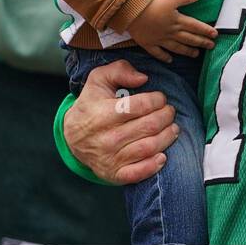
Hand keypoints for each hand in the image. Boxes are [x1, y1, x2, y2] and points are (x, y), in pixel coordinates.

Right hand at [62, 60, 178, 184]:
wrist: (73, 137)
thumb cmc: (91, 105)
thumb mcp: (98, 80)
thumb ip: (119, 70)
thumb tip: (143, 78)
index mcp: (102, 114)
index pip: (138, 106)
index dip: (156, 100)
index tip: (161, 97)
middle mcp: (106, 138)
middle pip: (148, 126)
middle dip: (165, 116)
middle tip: (169, 111)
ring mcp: (110, 158)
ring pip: (148, 148)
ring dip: (167, 137)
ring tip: (173, 128)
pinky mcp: (114, 174)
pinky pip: (138, 173)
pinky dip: (153, 165)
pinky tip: (163, 156)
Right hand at [125, 0, 217, 62]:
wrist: (133, 12)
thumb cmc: (152, 4)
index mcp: (177, 20)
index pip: (195, 26)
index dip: (206, 30)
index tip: (215, 35)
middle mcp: (171, 32)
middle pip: (189, 38)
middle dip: (201, 42)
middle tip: (211, 46)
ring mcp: (160, 39)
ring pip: (177, 47)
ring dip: (187, 51)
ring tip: (196, 54)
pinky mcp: (149, 43)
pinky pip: (158, 53)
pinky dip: (164, 57)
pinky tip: (170, 60)